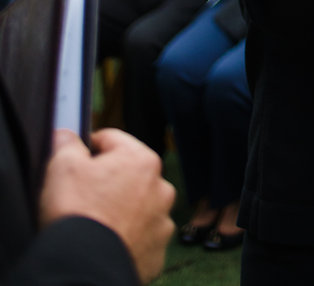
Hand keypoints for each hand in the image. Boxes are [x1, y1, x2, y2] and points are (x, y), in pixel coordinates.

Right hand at [39, 129, 174, 283]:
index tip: (76, 162)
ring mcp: (162, 224)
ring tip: (98, 224)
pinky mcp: (157, 255)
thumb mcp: (62, 166)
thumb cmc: (76, 212)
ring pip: (140, 209)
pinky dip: (128, 240)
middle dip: (109, 182)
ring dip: (124, 212)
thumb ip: (67, 143)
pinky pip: (141, 240)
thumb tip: (67, 135)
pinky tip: (108, 244)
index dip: (89, 149)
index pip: (112, 140)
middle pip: (129, 175)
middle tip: (84, 198)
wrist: (83, 269)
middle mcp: (161, 189)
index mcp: (142, 160)